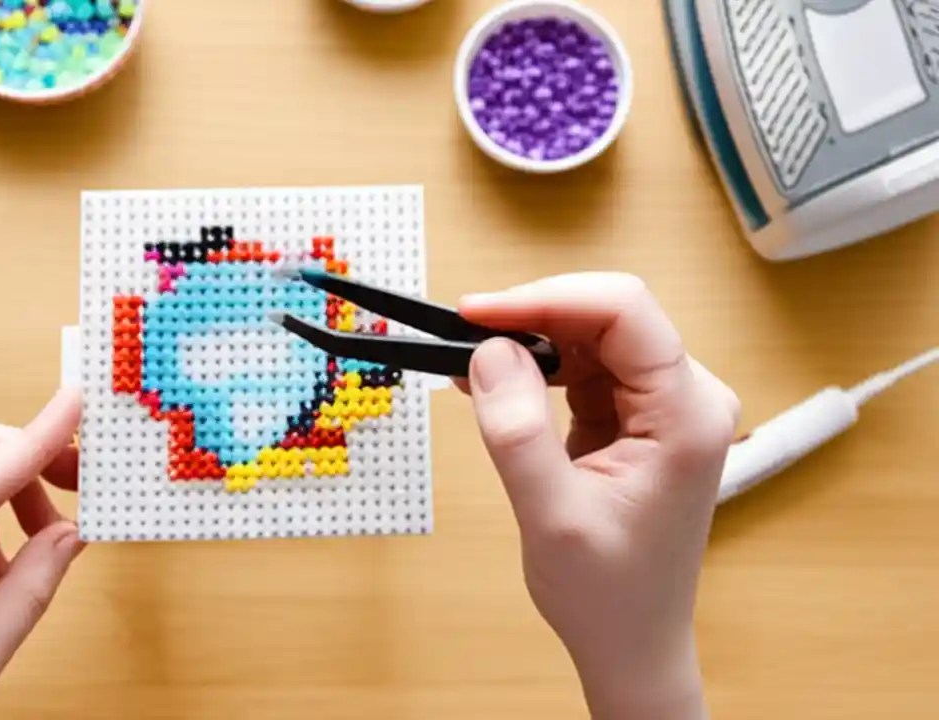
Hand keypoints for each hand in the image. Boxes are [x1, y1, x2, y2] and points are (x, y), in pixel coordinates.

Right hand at [460, 274, 738, 719]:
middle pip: (605, 316)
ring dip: (527, 341)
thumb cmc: (608, 596)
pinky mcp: (634, 419)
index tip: (476, 313)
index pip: (624, 312)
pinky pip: (580, 369)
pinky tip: (490, 384)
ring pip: (588, 337)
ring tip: (466, 363)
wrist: (631, 643)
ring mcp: (661, 407)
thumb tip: (488, 352)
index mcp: (686, 416)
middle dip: (529, 316)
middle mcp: (685, 399)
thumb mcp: (551, 518)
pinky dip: (532, 369)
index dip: (545, 298)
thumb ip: (518, 432)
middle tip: (460, 336)